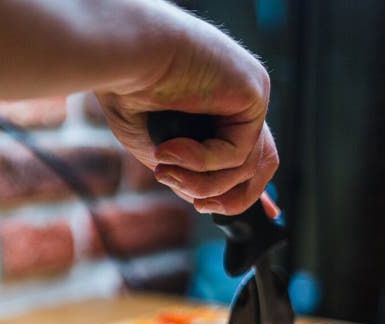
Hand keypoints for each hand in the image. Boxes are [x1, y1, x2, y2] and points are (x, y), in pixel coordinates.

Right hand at [96, 1, 277, 214]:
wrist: (123, 53)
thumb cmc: (129, 89)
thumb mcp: (159, 148)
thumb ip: (187, 173)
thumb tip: (205, 201)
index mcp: (221, 107)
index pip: (248, 155)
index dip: (242, 191)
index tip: (222, 209)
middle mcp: (241, 100)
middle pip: (261, 167)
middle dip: (230, 198)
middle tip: (197, 205)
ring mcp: (250, 95)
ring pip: (245, 169)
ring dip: (201, 183)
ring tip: (165, 171)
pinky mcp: (254, 94)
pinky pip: (238, 153)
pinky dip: (202, 163)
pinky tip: (171, 150)